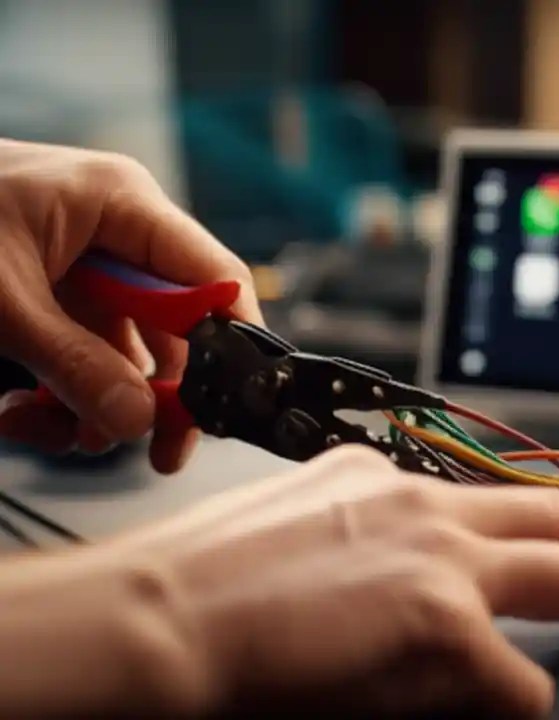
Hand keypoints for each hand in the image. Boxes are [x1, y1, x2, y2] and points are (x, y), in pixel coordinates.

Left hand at [0, 138, 260, 471]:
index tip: (224, 406)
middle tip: (156, 451)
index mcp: (121, 204)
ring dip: (95, 404)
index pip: (214, 277)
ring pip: (129, 352)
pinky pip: (86, 356)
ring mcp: (87, 265)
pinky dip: (61, 395)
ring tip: (45, 429)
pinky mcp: (55, 295)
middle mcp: (118, 232)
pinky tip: (23, 413)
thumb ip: (73, 364)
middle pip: (178, 326)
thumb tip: (139, 420)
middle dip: (154, 393)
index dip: (230, 343)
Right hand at [0, 446, 558, 717]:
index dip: (527, 531)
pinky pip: (521, 679)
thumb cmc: (192, 586)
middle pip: (555, 516)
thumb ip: (359, 534)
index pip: (483, 496)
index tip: (544, 552)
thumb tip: (392, 578)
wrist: (153, 618)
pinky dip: (525, 699)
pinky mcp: (446, 625)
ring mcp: (444, 560)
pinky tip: (513, 710)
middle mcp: (425, 504)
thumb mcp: (293, 524)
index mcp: (381, 475)